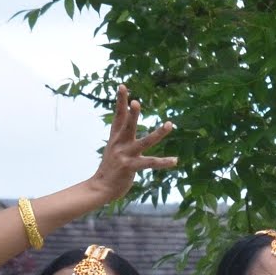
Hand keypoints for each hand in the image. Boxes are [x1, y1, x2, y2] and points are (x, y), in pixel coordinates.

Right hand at [89, 86, 177, 202]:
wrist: (100, 188)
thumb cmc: (109, 168)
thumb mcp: (112, 149)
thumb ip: (119, 136)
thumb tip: (121, 124)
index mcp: (115, 138)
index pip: (118, 116)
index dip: (121, 101)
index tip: (123, 86)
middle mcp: (119, 144)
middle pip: (127, 125)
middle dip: (132, 113)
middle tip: (136, 102)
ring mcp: (125, 155)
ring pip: (145, 141)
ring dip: (158, 133)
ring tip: (170, 124)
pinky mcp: (131, 167)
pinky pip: (150, 163)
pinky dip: (163, 162)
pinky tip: (175, 160)